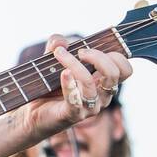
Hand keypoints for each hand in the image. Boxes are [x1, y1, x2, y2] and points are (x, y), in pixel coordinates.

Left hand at [16, 34, 132, 143]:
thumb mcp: (52, 59)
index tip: (93, 48)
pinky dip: (69, 83)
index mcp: (104, 83)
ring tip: (59, 54)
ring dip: (75, 64)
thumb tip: (60, 41)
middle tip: (80, 52)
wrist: (31, 113)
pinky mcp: (73, 115)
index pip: (125, 70)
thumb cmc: (48, 87)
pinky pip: (76, 98)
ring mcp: (88, 107)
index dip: (115, 55)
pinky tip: (63, 73)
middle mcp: (101, 97)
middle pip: (114, 74)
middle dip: (98, 57)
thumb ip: (56, 45)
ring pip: (90, 83)